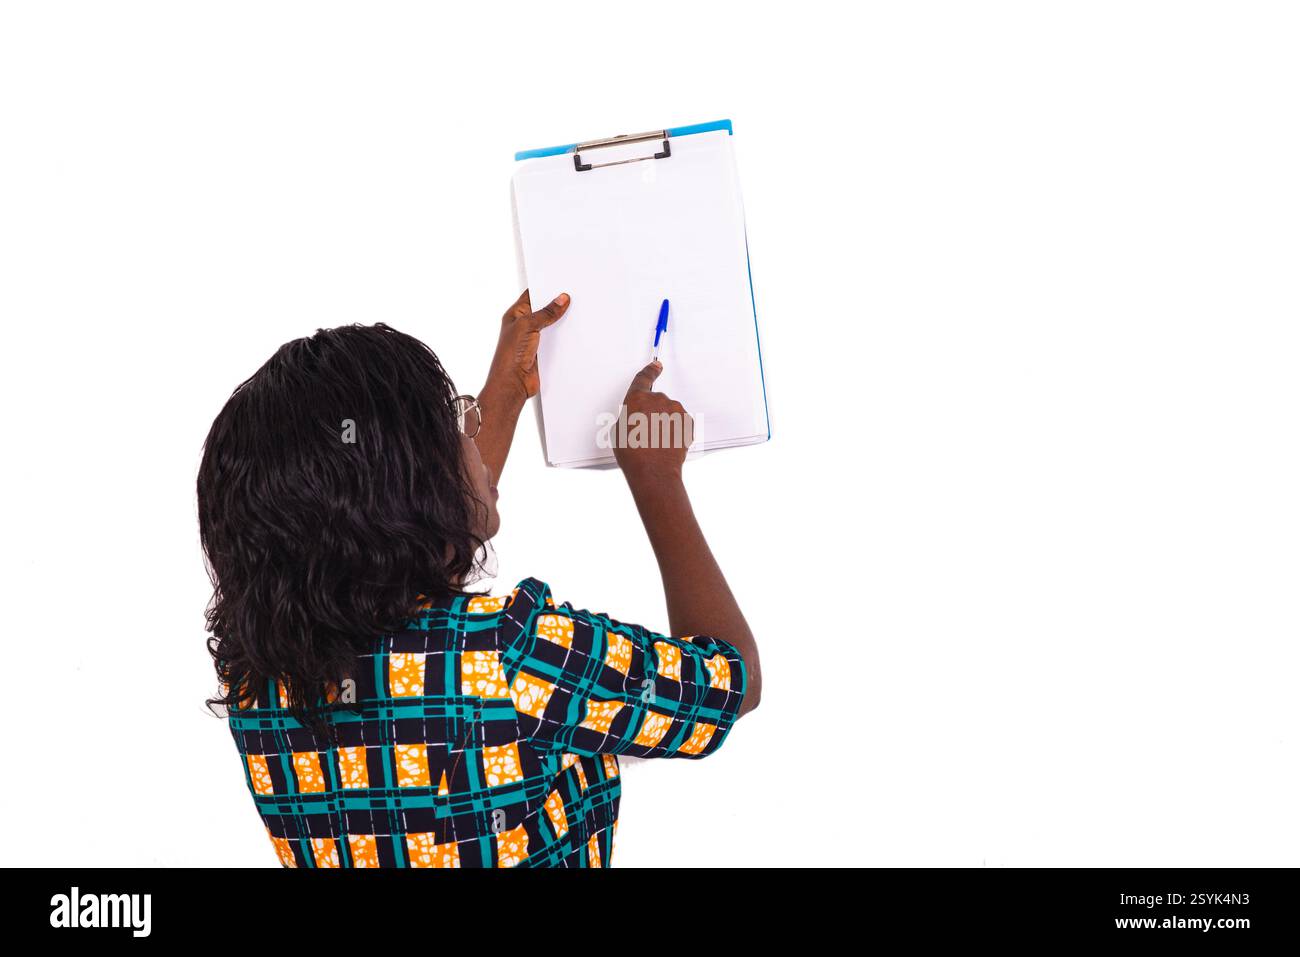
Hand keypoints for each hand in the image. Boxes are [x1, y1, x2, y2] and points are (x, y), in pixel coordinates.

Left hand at [485, 289, 568, 401]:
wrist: (513, 383)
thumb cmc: (509, 356)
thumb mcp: (527, 326)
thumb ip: (545, 313)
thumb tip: (560, 300)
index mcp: (515, 315)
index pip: (531, 295)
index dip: (544, 289)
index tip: (559, 285)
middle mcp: (523, 326)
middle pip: (543, 311)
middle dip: (556, 306)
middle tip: (570, 299)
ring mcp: (533, 339)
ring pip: (551, 326)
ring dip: (560, 324)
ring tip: (573, 316)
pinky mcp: (542, 352)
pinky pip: (556, 341)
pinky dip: (563, 339)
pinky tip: (571, 335)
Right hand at [613, 360, 693, 480]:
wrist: (653, 471)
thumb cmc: (633, 454)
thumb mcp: (618, 430)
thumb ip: (629, 415)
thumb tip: (637, 417)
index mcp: (637, 397)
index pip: (644, 377)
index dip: (650, 370)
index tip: (656, 364)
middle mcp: (658, 399)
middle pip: (656, 400)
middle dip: (652, 413)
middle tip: (645, 433)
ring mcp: (675, 410)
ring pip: (669, 412)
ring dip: (665, 422)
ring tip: (656, 442)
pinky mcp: (687, 422)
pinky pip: (681, 423)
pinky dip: (676, 430)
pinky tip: (667, 444)